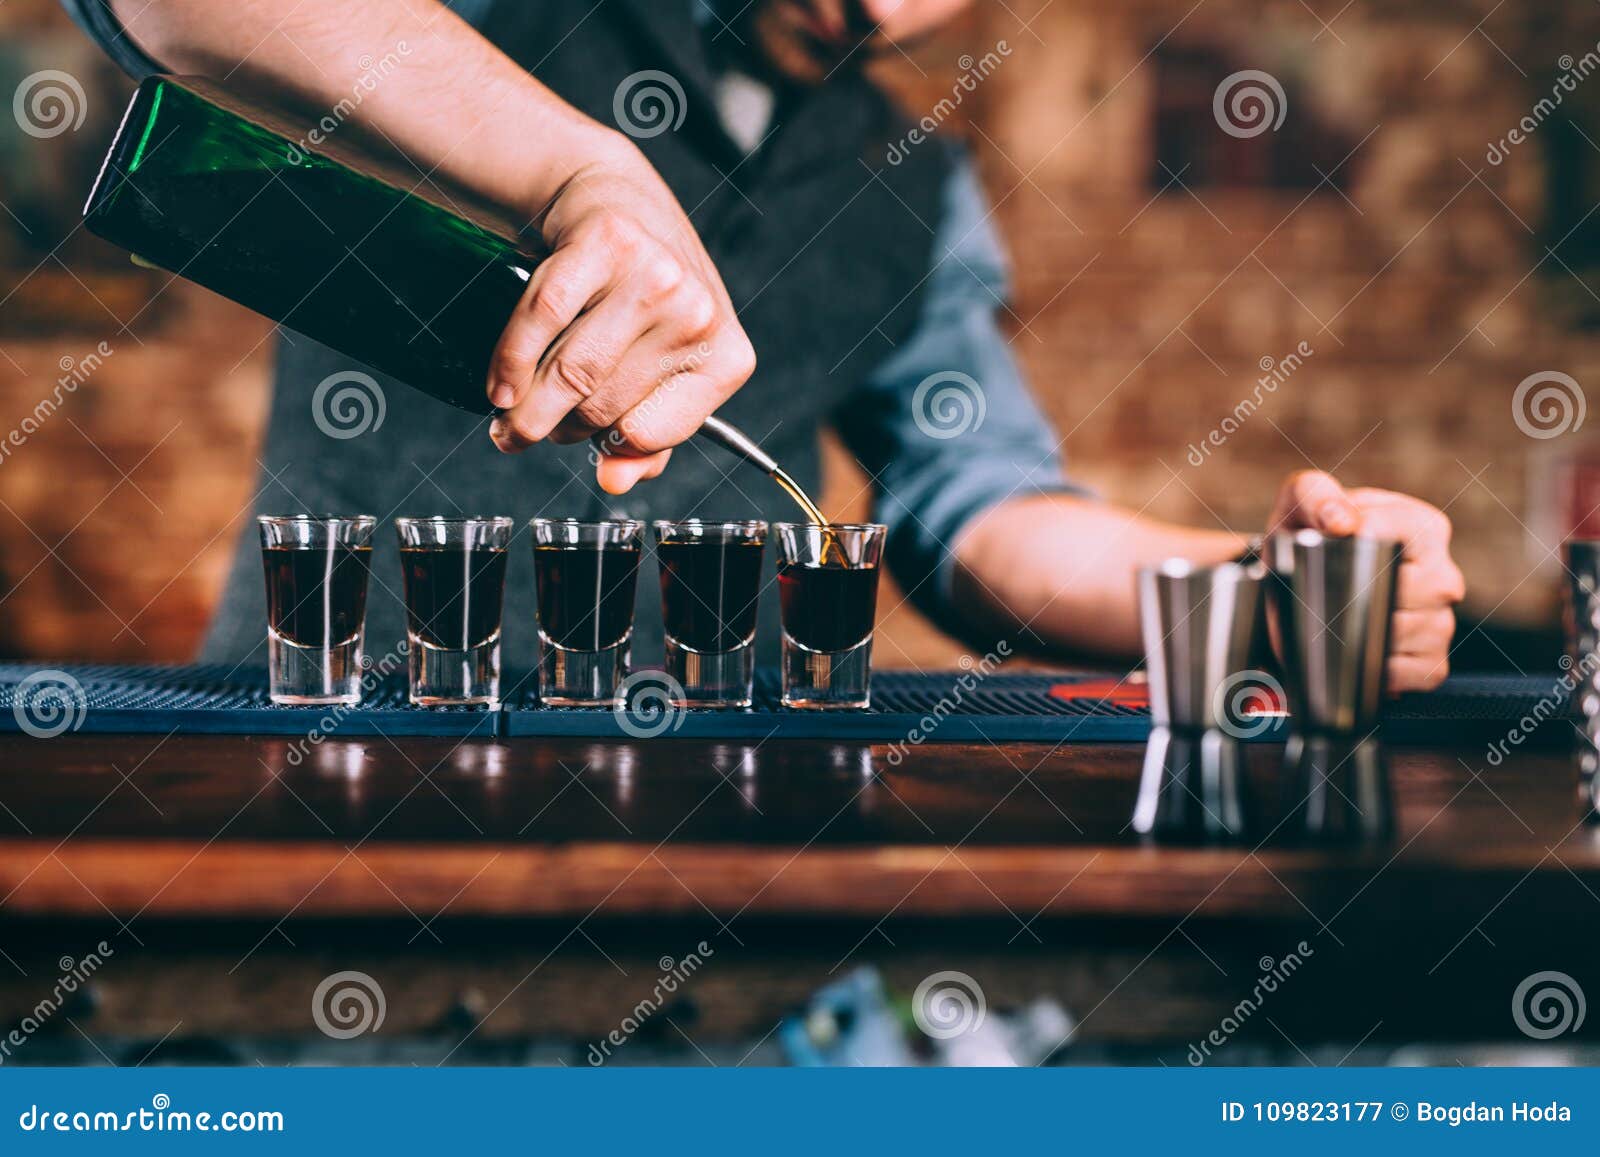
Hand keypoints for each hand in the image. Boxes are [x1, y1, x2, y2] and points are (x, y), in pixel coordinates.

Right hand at [486, 136, 756, 493]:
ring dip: (528, 409)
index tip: (579, 447)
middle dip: (557, 429)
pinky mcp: (605, 243)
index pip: (654, 433)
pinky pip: (542, 319)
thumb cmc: (643, 298)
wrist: (616, 202)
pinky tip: (500, 388)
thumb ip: (651, 436)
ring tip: (508, 424)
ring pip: (573, 370)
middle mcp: (697, 312)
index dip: (607, 446)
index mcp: (725, 356)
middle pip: (605, 405)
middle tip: (527, 433)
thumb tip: (618, 484)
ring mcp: (654, 274)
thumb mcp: (663, 366)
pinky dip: (511, 361)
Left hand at [1267, 470, 1464, 692]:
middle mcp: (1442, 574)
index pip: (1401, 534)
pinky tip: (1351, 650)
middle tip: (1319, 588)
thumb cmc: (1306, 538)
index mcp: (1422, 527)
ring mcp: (1440, 620)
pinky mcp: (1431, 663)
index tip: (1329, 543)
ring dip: (1357, 630)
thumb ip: (1317, 495)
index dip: (1359, 540)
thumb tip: (1342, 521)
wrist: (1296, 586)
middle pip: (1405, 589)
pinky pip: (1405, 672)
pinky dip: (1370, 667)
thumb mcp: (1300, 505)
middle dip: (1352, 591)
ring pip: (1401, 632)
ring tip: (1331, 616)